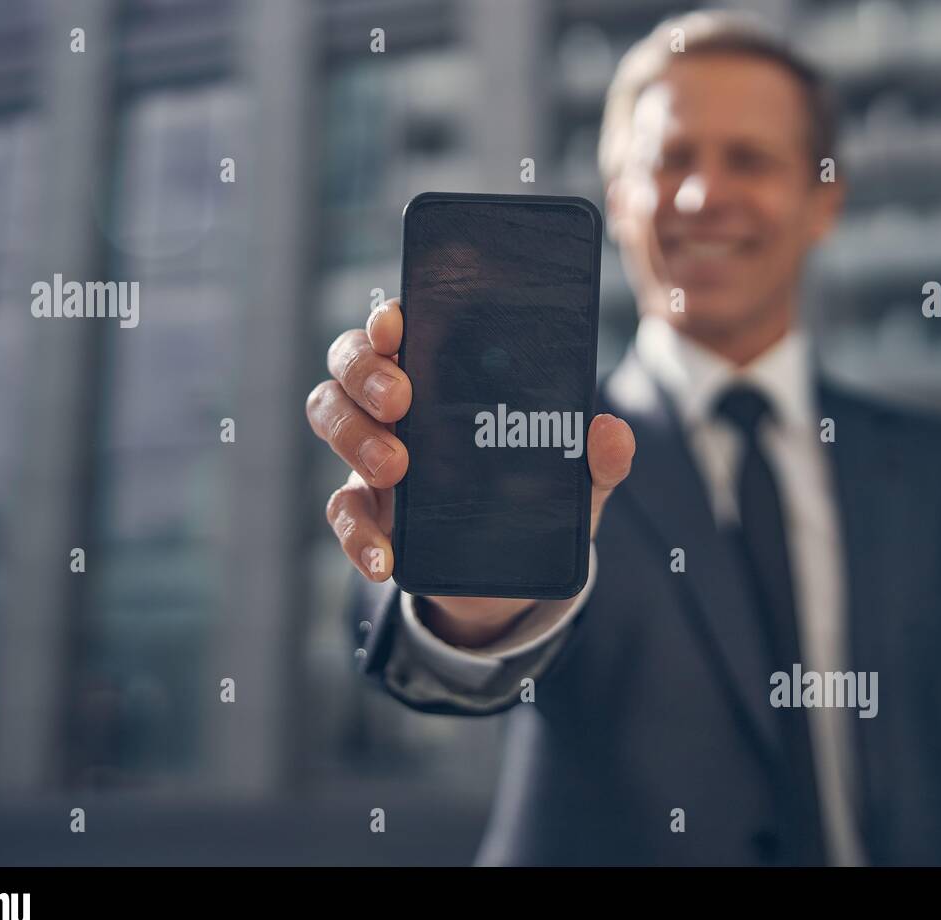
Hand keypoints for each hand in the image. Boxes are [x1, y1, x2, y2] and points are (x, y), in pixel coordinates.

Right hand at [307, 297, 634, 647]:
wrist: (509, 580)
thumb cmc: (536, 503)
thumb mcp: (576, 484)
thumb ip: (597, 460)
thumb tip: (610, 431)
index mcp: (442, 376)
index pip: (401, 328)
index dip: (388, 318)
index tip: (397, 323)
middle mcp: (397, 405)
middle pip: (349, 362)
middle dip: (365, 373)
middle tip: (402, 401)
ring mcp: (371, 454)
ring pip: (329, 416)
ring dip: (353, 436)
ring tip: (396, 469)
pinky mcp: (366, 511)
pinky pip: (340, 511)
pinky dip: (355, 535)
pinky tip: (384, 557)